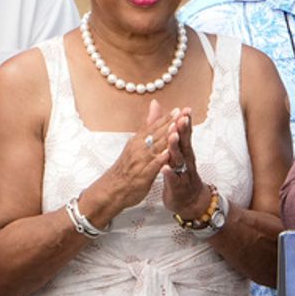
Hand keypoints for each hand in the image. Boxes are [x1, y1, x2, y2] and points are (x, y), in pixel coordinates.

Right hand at [84, 99, 178, 221]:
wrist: (112, 189)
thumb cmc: (126, 168)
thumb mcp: (135, 144)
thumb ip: (148, 126)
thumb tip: (154, 106)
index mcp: (137, 141)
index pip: (153, 127)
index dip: (166, 118)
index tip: (178, 110)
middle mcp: (138, 149)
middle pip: (156, 134)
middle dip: (170, 124)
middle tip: (182, 114)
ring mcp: (140, 161)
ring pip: (155, 147)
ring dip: (166, 137)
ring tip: (177, 128)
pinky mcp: (142, 175)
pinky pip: (152, 166)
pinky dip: (160, 159)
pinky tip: (168, 154)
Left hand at [159, 107, 206, 218]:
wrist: (189, 202)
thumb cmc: (181, 175)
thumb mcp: (179, 154)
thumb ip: (177, 136)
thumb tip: (178, 116)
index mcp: (185, 152)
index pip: (185, 135)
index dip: (185, 123)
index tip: (184, 110)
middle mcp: (186, 161)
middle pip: (185, 144)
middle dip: (183, 131)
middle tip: (181, 119)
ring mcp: (183, 174)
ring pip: (180, 160)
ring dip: (176, 148)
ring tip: (172, 137)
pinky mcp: (178, 187)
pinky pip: (174, 180)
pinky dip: (170, 174)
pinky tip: (165, 168)